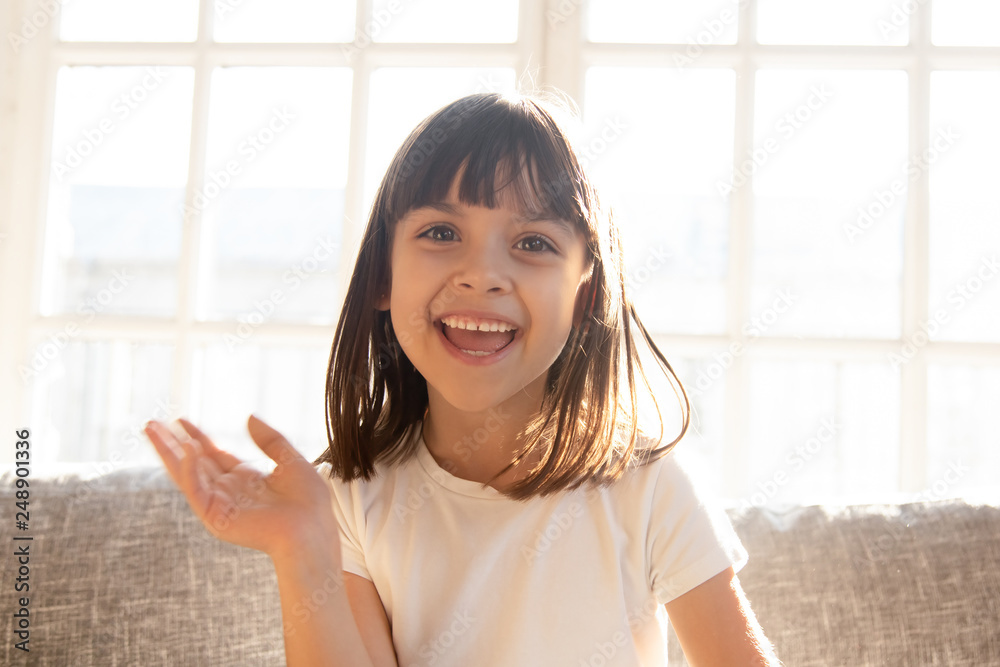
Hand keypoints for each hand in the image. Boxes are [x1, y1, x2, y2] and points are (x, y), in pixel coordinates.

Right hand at [143, 414, 340, 564]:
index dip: (197, 437)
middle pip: (193, 462)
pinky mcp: (215, 516)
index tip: (180, 421)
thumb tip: (249, 416)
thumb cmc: (308, 501)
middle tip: (151, 424)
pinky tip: (186, 447)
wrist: (311, 528)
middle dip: (171, 443)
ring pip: (186, 473)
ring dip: (168, 451)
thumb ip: (270, 440)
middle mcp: (228, 490)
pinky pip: (197, 489)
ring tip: (151, 429)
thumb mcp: (291, 460)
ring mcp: (220, 503)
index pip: (213, 454)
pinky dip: (189, 469)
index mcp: (245, 479)